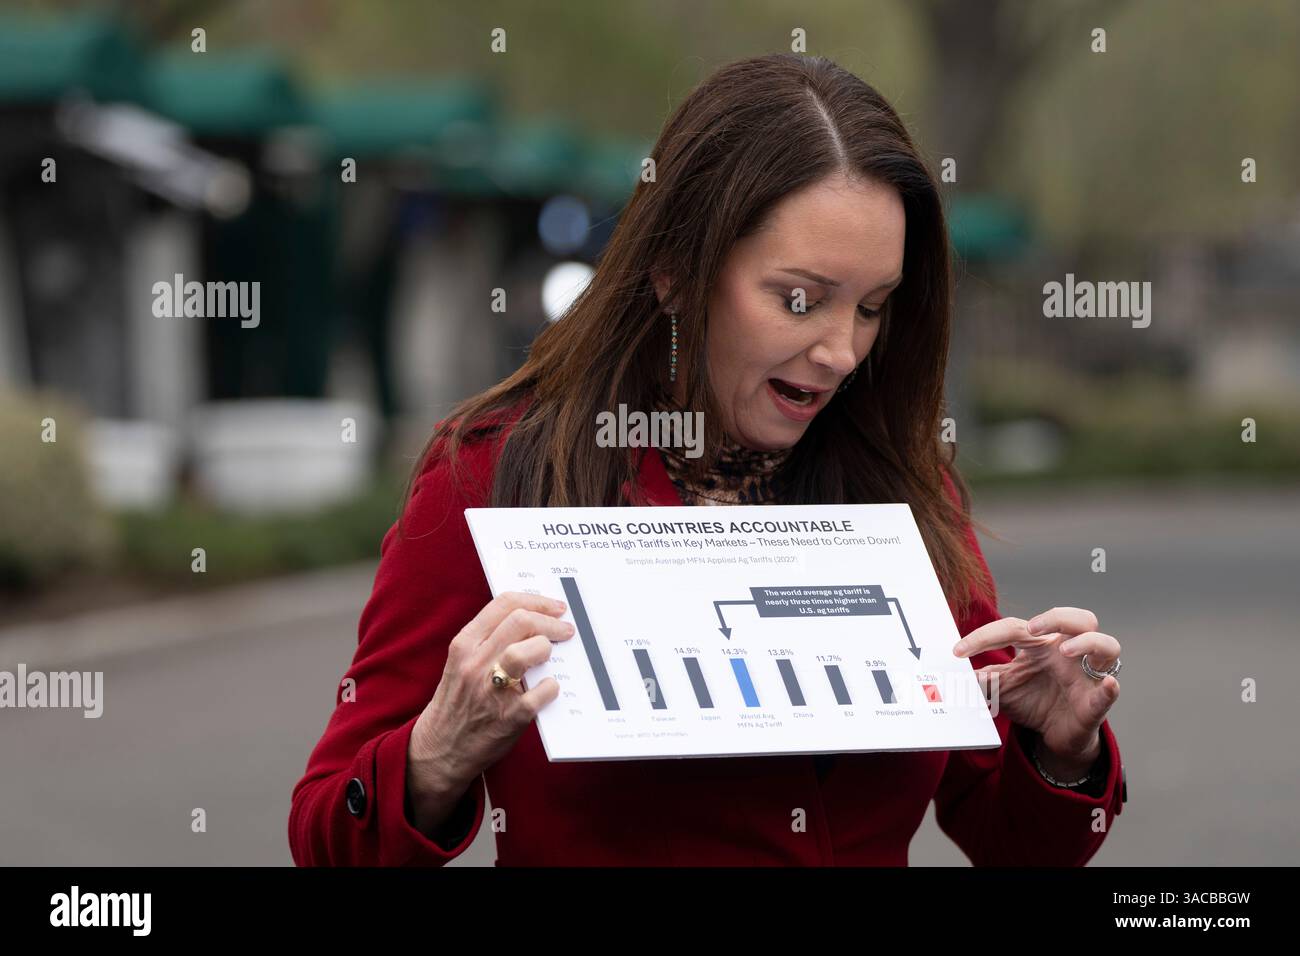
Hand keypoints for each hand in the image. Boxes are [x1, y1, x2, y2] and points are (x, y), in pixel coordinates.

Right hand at [406, 592, 575, 831]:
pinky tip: (550, 687)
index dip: (536, 600)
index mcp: (464, 644)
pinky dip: (551, 687)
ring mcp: (490, 690)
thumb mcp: (461, 663)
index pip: (504, 604)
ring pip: (525, 651)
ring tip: (552, 656)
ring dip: (546, 648)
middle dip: (550, 622)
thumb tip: (533, 622)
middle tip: (565, 630)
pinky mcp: (508, 718)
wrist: (439, 750)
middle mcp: (475, 663)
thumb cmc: (457, 703)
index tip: (554, 607)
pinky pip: (539, 693)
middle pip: (520, 621)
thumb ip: (489, 641)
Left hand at [953, 607, 1120, 771]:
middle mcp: (1068, 652)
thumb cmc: (1033, 702)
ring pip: (1105, 644)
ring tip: (1065, 650)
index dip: (985, 636)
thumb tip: (952, 674)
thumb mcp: (1000, 689)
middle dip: (1058, 617)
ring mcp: (1088, 674)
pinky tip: (1107, 685)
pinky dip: (1109, 687)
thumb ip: (979, 679)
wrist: (1054, 736)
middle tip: (1033, 629)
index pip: (1016, 628)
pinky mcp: (1098, 700)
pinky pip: (1109, 690)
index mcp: (1041, 645)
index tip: (958, 651)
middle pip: (1079, 619)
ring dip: (1086, 642)